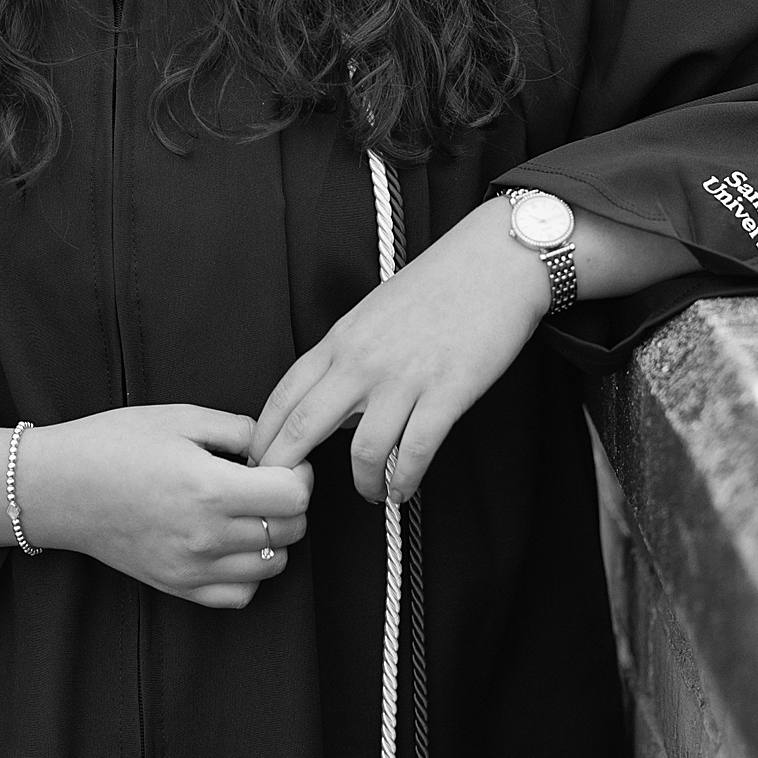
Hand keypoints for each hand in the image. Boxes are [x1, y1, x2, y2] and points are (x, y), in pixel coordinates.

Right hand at [19, 408, 313, 610]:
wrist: (59, 487)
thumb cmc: (114, 443)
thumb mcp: (180, 418)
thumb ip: (239, 429)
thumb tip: (274, 446)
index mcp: (210, 487)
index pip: (293, 496)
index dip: (299, 474)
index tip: (282, 461)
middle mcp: (206, 535)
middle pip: (290, 530)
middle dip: (289, 502)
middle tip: (266, 481)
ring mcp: (192, 568)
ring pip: (273, 564)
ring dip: (273, 537)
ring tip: (248, 511)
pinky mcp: (178, 586)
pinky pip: (241, 594)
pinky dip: (249, 572)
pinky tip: (231, 544)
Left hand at [249, 201, 546, 501]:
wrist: (496, 260)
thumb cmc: (440, 282)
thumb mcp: (374, 313)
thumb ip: (349, 359)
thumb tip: (339, 412)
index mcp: (341, 338)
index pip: (284, 397)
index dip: (265, 438)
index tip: (261, 464)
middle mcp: (363, 361)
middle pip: (303, 428)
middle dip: (287, 471)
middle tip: (289, 497)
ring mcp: (404, 378)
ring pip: (363, 452)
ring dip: (364, 484)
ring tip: (371, 493)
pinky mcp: (446, 393)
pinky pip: (414, 453)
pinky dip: (404, 481)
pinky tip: (403, 488)